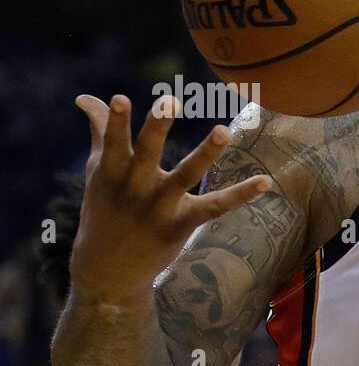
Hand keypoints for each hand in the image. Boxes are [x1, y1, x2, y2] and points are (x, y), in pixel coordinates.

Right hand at [69, 94, 270, 304]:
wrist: (107, 268)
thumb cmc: (105, 209)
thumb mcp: (99, 171)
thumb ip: (101, 132)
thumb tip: (85, 97)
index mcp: (112, 171)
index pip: (114, 142)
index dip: (115, 122)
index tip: (118, 98)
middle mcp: (135, 187)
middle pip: (147, 152)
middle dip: (156, 127)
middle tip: (169, 101)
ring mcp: (159, 206)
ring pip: (185, 175)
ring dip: (205, 153)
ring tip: (223, 130)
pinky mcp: (181, 224)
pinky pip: (215, 207)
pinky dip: (240, 195)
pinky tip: (265, 181)